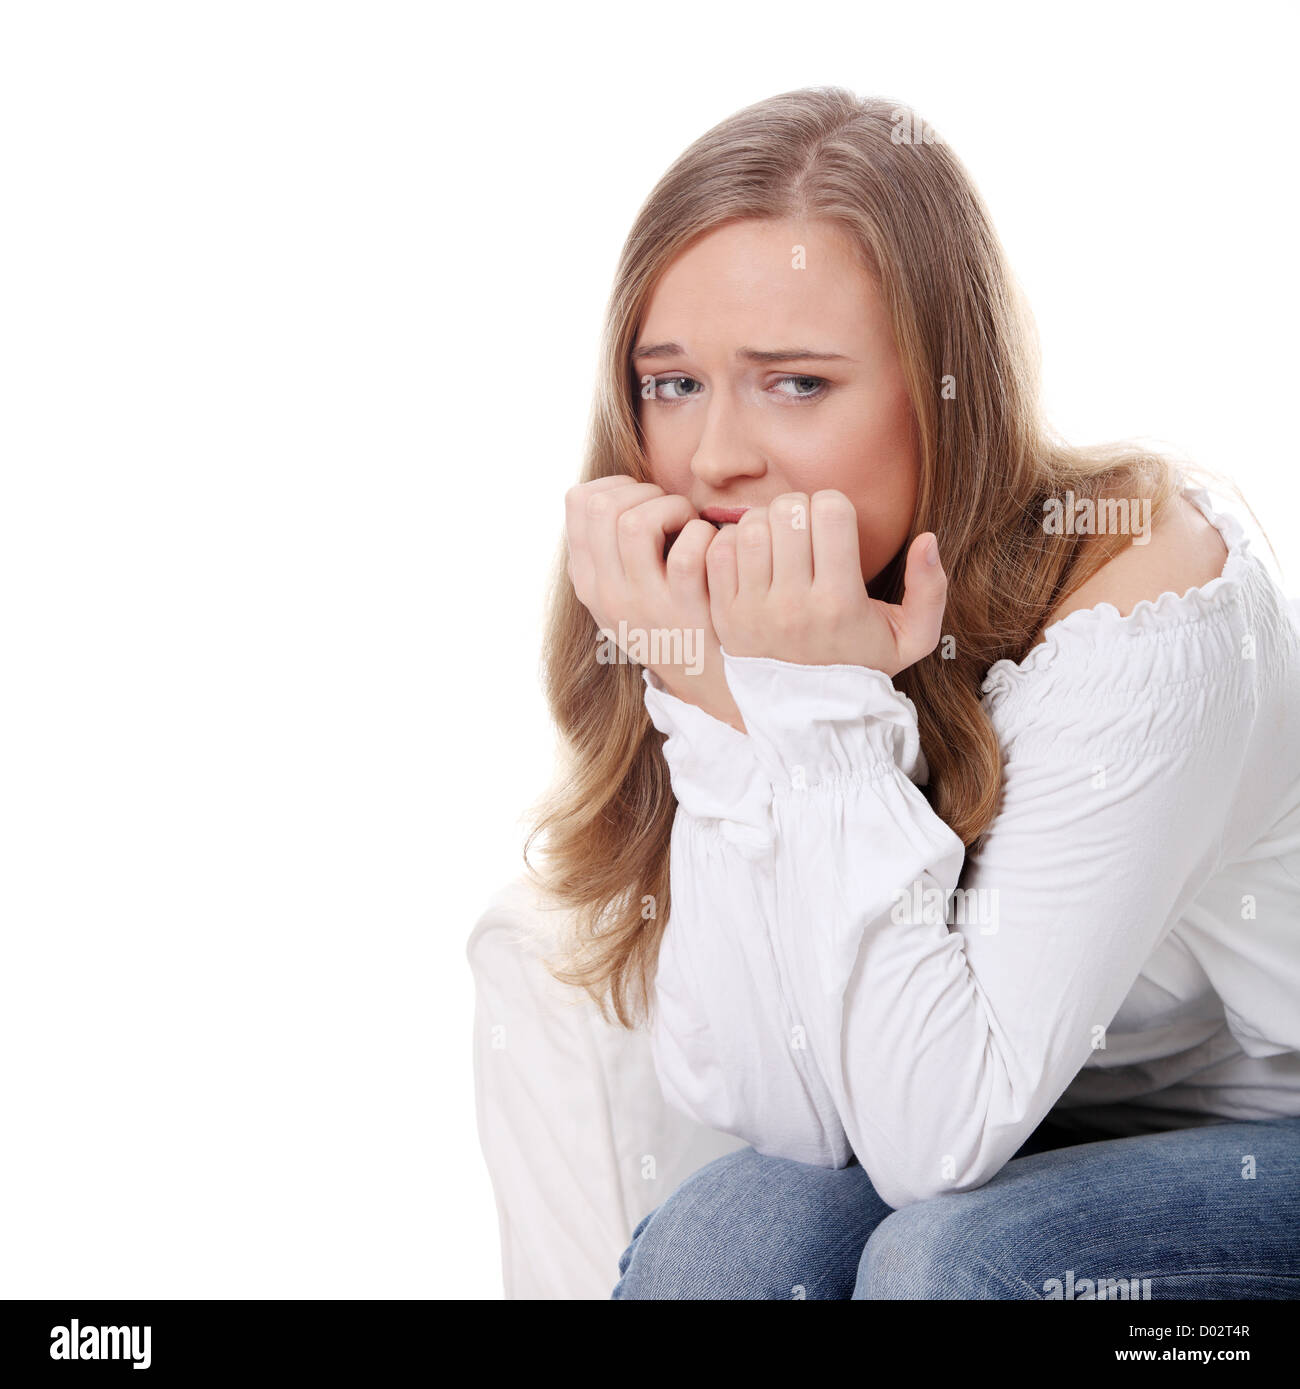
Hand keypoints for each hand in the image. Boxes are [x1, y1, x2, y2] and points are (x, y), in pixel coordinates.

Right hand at [565, 475, 745, 730]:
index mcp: (588, 581)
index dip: (618, 486)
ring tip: (688, 524)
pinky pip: (687, 546)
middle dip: (644, 492)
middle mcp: (606, 594)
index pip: (578, 501)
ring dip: (672, 506)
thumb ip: (614, 550)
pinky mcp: (683, 610)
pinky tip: (710, 545)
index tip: (645, 502)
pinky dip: (703, 532)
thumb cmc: (675, 620)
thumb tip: (619, 492)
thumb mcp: (625, 593)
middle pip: (602, 506)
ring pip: (635, 520)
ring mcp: (643, 604)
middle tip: (670, 513)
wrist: (711, 682)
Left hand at [705, 490, 946, 677]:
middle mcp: (794, 605)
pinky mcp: (725, 617)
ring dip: (767, 523)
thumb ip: (931, 589)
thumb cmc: (860, 667)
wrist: (810, 717)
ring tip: (779, 541)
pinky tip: (753, 555)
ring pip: (752, 527)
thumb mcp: (911, 639)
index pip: (831, 511)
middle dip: (801, 509)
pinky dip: (733, 542)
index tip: (834, 523)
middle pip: (789, 512)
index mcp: (840, 602)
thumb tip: (928, 538)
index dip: (835, 505)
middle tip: (805, 528)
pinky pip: (719, 552)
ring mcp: (754, 611)